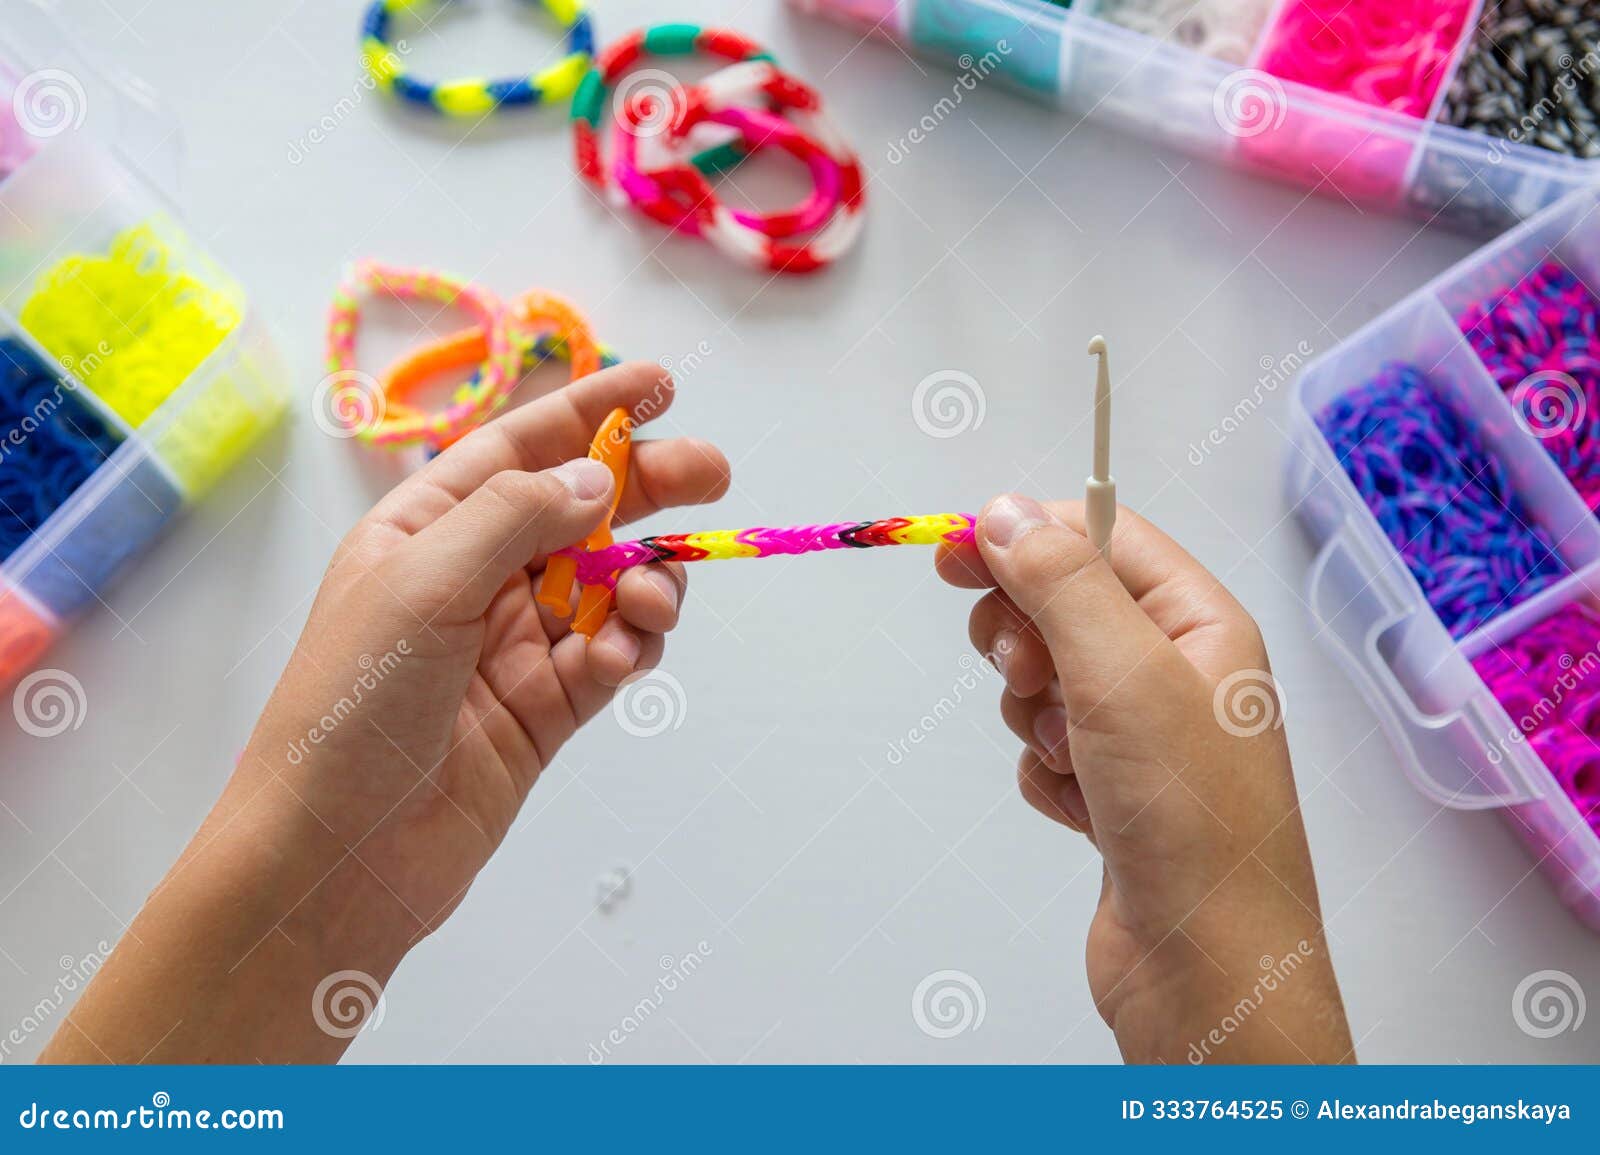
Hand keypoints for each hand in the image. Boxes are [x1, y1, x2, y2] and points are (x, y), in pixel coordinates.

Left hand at [43, 362, 728, 1062]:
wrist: (335, 857)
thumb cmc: (349, 706)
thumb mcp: (421, 585)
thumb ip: (514, 519)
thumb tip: (599, 476)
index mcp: (425, 529)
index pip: (521, 451)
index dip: (591, 412)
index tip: (663, 387)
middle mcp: (474, 578)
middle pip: (581, 511)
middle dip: (648, 489)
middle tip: (714, 477)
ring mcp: (513, 645)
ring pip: (607, 586)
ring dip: (643, 581)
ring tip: (646, 600)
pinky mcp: (545, 709)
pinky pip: (609, 656)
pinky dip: (630, 647)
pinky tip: (622, 655)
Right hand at [938, 495, 1353, 1064]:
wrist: (1207, 971)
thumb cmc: (1194, 825)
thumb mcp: (1125, 677)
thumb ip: (1060, 583)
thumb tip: (1005, 512)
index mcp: (1201, 623)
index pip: (1102, 536)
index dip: (1026, 535)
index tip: (955, 551)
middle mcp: (1176, 671)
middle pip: (1063, 604)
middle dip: (1027, 638)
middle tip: (1030, 677)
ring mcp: (1144, 737)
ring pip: (1044, 681)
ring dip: (1037, 717)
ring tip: (1076, 760)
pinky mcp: (1114, 793)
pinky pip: (1044, 750)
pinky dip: (1045, 775)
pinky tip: (1080, 809)